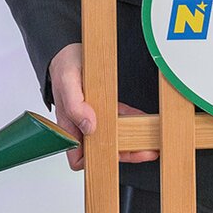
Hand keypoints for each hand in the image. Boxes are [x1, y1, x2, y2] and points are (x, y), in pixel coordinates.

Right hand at [49, 43, 155, 170]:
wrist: (68, 50)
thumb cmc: (63, 67)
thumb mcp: (67, 84)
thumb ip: (75, 106)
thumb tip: (89, 126)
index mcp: (68, 127)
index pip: (78, 158)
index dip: (95, 162)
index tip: (115, 159)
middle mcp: (81, 125)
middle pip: (103, 149)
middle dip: (125, 153)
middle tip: (145, 152)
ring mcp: (93, 117)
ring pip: (114, 136)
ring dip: (132, 140)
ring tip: (150, 143)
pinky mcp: (103, 106)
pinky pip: (119, 117)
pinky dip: (131, 119)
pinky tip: (141, 118)